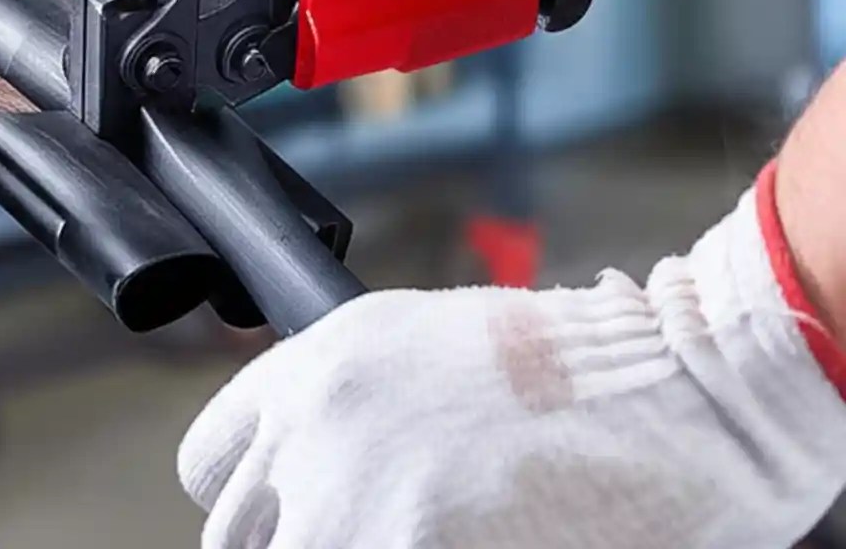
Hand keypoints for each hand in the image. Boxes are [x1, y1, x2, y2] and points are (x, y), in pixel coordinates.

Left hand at [179, 189, 845, 547]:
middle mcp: (312, 429)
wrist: (669, 389)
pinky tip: (453, 541)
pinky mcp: (401, 548)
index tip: (281, 521)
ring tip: (414, 533)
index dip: (249, 504)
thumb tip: (296, 473)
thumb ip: (335, 405)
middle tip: (362, 533)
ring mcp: (350, 497)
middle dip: (293, 542)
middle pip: (236, 537)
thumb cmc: (559, 369)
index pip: (206, 465)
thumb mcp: (413, 346)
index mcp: (310, 370)